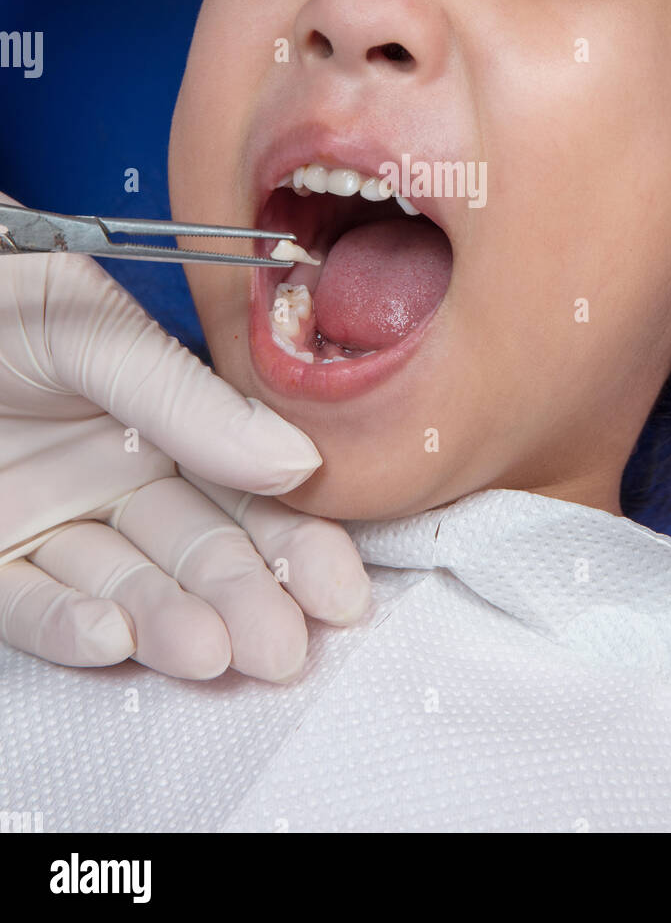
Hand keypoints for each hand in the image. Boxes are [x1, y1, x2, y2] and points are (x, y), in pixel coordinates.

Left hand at [0, 218, 369, 679]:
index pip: (247, 482)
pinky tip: (116, 638)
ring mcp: (53, 515)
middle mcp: (117, 469)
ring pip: (127, 586)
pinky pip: (30, 607)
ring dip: (171, 622)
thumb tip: (295, 461)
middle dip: (246, 597)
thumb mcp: (85, 321)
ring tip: (212, 650)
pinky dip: (70, 628)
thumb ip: (182, 396)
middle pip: (197, 547)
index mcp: (162, 408)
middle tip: (283, 644)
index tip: (339, 586)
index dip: (297, 536)